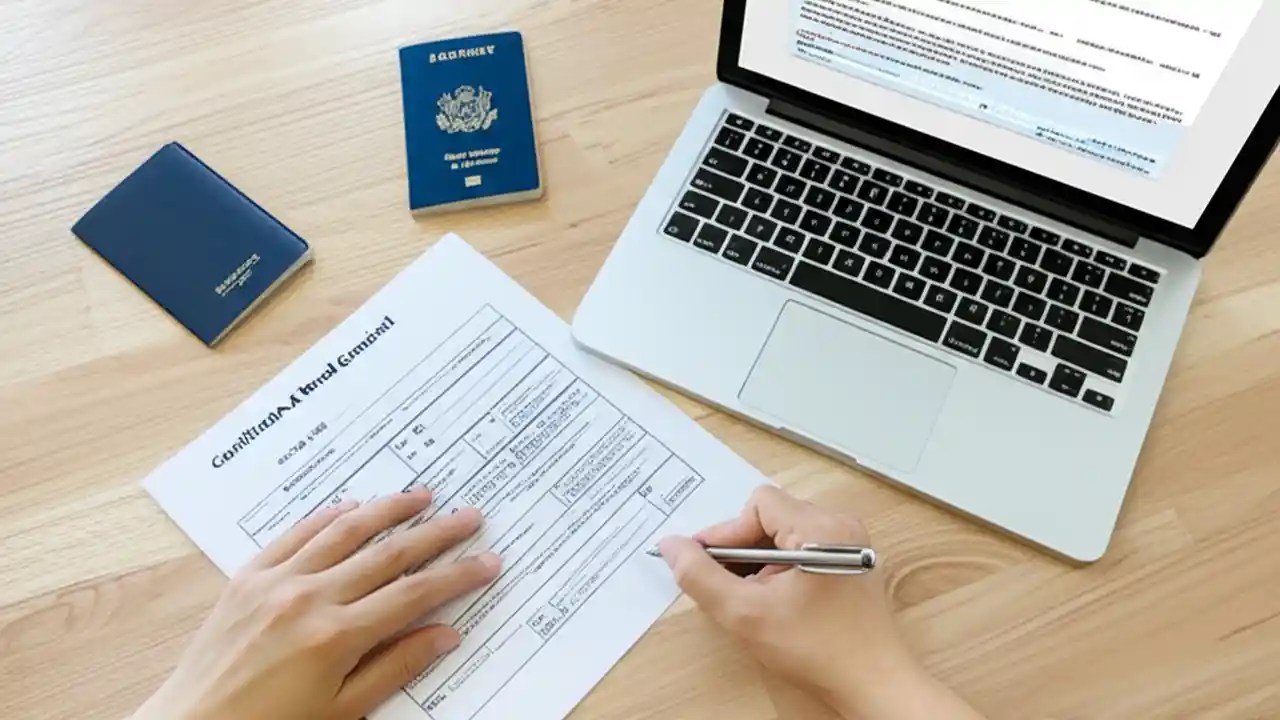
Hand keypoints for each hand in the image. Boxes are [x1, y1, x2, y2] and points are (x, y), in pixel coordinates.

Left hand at [135, 487, 500, 719]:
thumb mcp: (341, 711)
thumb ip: (395, 667)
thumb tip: (445, 635)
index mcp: (337, 636)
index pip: (415, 594)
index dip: (456, 575)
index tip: (486, 561)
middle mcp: (309, 598)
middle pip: (389, 553)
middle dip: (436, 533)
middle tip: (469, 517)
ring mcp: (276, 582)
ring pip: (345, 531)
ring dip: (387, 510)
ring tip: (420, 496)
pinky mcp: (248, 577)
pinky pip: (295, 534)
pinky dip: (327, 517)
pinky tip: (351, 507)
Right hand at [660, 486, 981, 719]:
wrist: (873, 682)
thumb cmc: (817, 649)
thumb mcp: (746, 614)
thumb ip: (701, 577)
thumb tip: (672, 547)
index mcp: (820, 528)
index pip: (757, 506)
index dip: (724, 533)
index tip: (702, 563)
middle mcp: (839, 524)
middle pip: (771, 516)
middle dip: (742, 548)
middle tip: (727, 584)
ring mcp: (850, 541)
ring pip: (785, 532)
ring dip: (760, 560)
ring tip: (753, 596)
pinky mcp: (851, 560)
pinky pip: (804, 546)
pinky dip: (780, 566)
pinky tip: (774, 598)